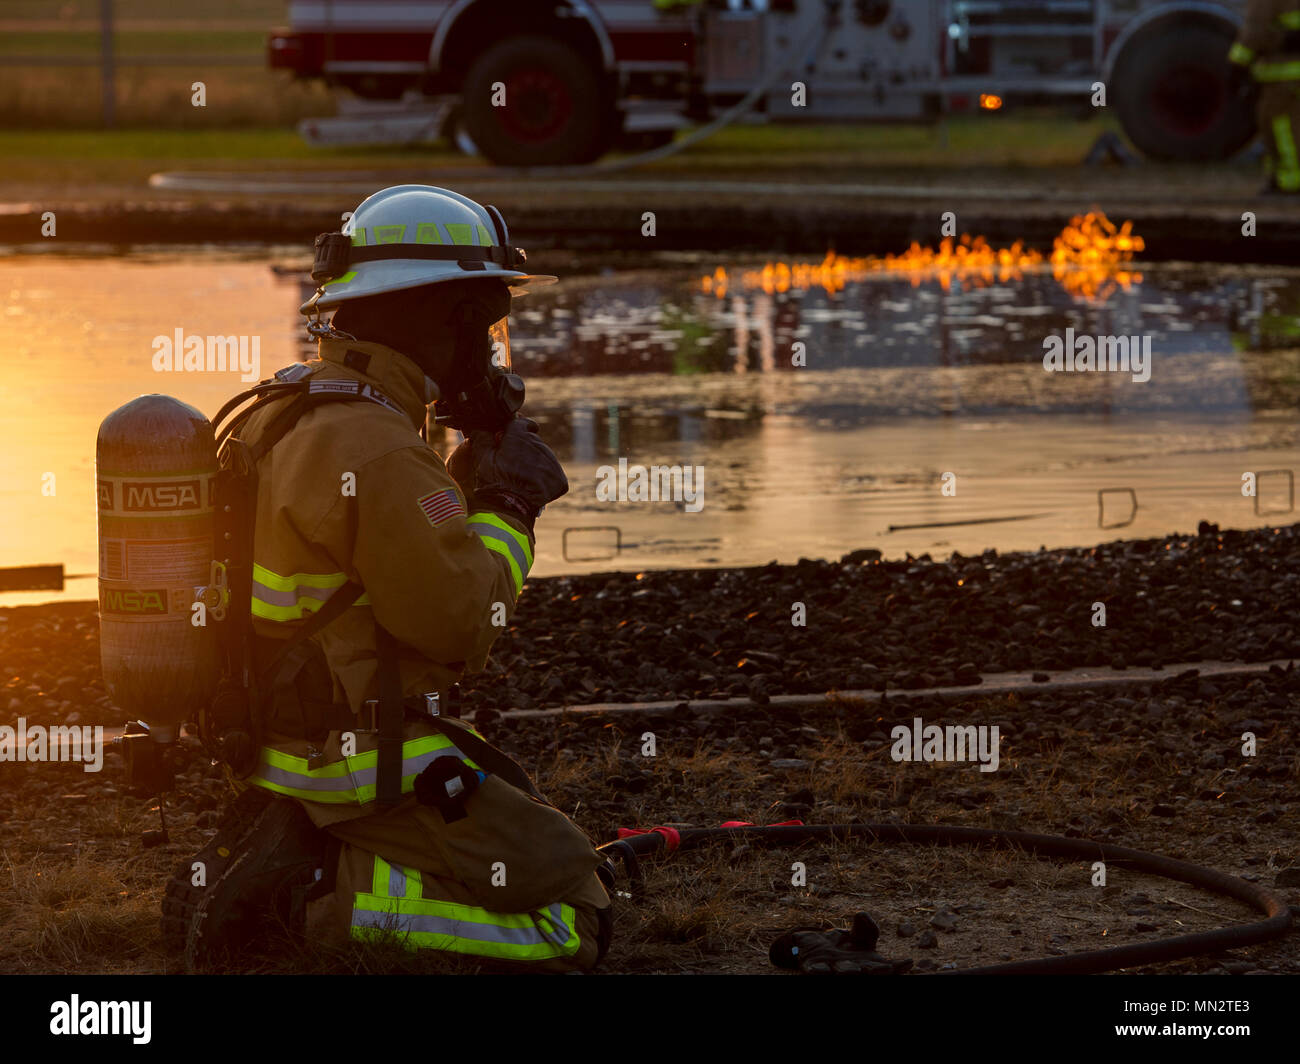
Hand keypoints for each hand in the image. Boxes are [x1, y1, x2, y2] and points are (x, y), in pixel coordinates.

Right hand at [448, 417, 567, 523]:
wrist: (509, 509)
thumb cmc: (492, 482)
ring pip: (544, 458)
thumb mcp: (482, 458)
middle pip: (533, 442)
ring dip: (535, 464)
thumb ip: (482, 438)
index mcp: (519, 435)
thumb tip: (478, 426)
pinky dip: (544, 480)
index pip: (521, 423)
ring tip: (521, 479)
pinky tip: (532, 487)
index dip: (514, 430)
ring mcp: (552, 463)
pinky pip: (552, 475)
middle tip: (511, 464)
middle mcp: (539, 445)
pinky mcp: (560, 480)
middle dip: (523, 450)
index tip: (508, 438)